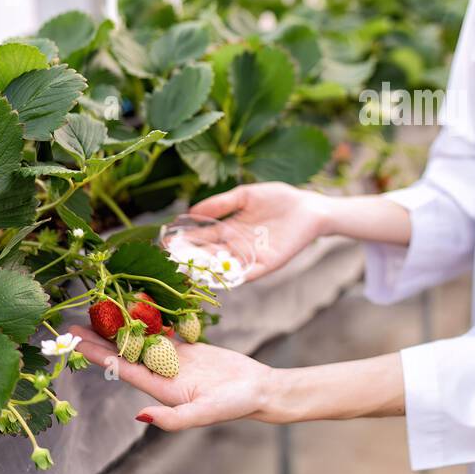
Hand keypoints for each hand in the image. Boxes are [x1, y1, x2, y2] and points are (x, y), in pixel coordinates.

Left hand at [68, 326, 278, 430]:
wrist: (259, 390)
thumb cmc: (234, 405)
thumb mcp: (203, 414)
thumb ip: (173, 419)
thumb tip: (140, 417)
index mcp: (161, 389)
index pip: (121, 368)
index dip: (97, 355)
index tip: (75, 342)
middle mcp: (162, 374)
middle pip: (124, 353)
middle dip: (99, 339)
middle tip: (75, 324)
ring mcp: (175, 361)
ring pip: (141, 340)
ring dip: (120, 327)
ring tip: (99, 312)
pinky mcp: (189, 350)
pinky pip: (164, 332)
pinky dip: (149, 320)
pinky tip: (136, 308)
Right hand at [174, 181, 332, 284]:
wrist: (309, 207)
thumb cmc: (279, 199)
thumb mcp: (246, 196)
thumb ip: (221, 203)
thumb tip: (192, 211)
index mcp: (229, 229)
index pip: (202, 236)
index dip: (184, 239)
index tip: (165, 241)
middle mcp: (236, 246)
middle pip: (209, 254)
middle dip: (189, 257)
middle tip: (169, 259)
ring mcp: (251, 256)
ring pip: (224, 266)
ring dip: (207, 269)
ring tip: (188, 270)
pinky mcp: (267, 264)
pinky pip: (248, 273)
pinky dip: (235, 276)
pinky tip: (220, 277)